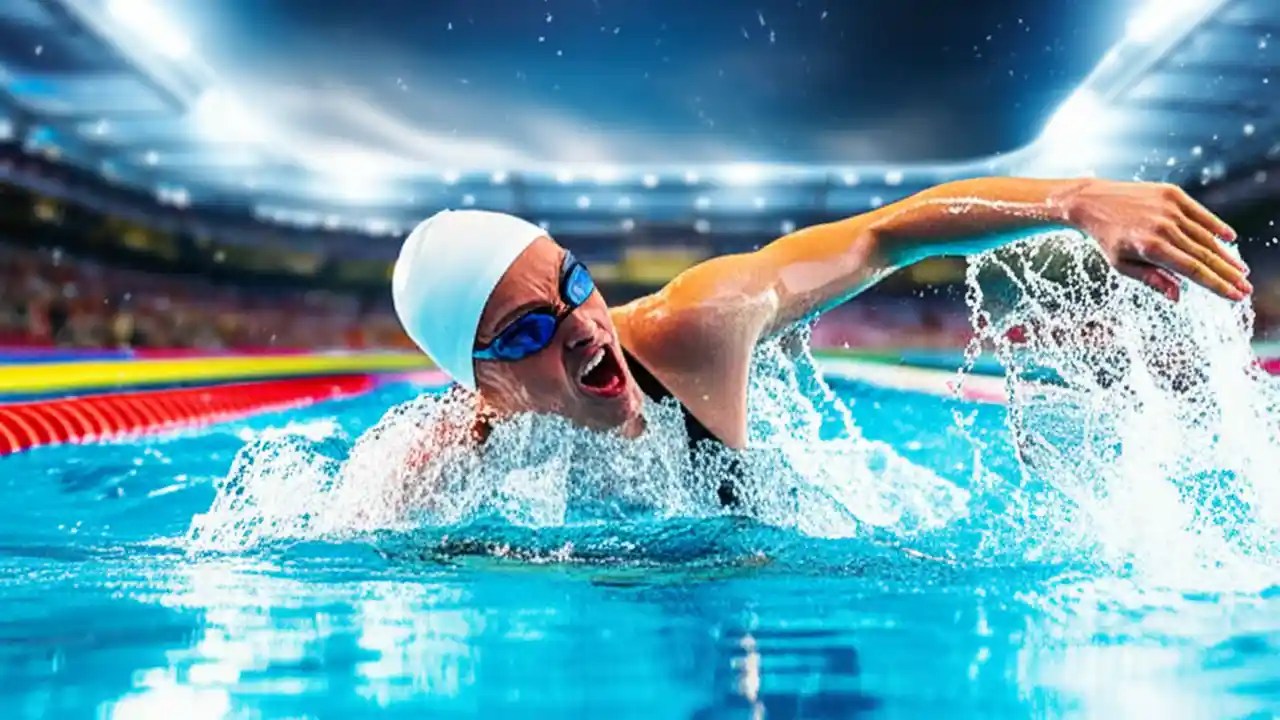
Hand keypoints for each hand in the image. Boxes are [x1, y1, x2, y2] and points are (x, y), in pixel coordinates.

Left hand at [1058, 179, 1249, 301]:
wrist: (1093, 202)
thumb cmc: (1108, 238)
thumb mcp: (1122, 264)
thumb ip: (1152, 279)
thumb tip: (1178, 297)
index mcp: (1151, 247)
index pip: (1192, 270)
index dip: (1216, 284)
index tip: (1234, 296)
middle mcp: (1163, 227)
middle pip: (1204, 254)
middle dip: (1228, 273)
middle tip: (1245, 287)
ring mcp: (1169, 208)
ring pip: (1205, 235)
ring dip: (1225, 254)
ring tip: (1240, 269)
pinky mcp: (1171, 194)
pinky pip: (1200, 212)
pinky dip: (1216, 225)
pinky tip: (1229, 238)